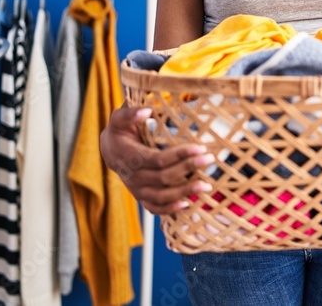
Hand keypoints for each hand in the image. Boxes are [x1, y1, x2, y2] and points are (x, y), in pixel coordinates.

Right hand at [99, 106, 215, 214]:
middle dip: (189, 169)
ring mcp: (136, 189)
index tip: (200, 147)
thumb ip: (130, 113)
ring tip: (206, 186)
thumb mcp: (119, 118)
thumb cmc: (120, 130)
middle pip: (164, 177)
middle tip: (210, 159)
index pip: (158, 159)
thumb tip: (147, 111)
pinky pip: (155, 207)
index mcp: (130, 157)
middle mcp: (133, 177)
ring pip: (161, 196)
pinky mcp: (141, 197)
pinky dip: (170, 209)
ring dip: (184, 192)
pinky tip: (188, 204)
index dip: (180, 155)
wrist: (110, 150)